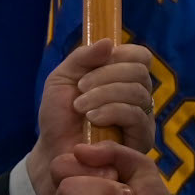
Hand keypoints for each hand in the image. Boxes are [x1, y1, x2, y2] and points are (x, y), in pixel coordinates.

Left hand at [26, 40, 155, 194]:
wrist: (52, 152)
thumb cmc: (59, 117)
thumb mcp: (62, 79)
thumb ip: (82, 58)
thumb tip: (108, 43)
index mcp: (122, 78)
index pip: (140, 57)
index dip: (122, 55)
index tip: (95, 64)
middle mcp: (137, 96)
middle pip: (139, 71)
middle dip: (106, 76)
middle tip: (80, 89)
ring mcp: (142, 118)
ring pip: (138, 92)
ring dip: (104, 94)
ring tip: (80, 107)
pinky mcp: (142, 139)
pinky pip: (136, 115)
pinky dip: (112, 111)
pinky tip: (92, 119)